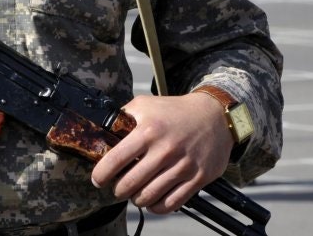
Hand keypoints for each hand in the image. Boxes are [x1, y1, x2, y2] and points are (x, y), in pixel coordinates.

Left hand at [91, 92, 233, 213]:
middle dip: (119, 190)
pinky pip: (173, 202)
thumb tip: (103, 131)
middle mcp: (165, 150)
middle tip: (117, 189)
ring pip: (151, 195)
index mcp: (148, 131)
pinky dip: (158, 207)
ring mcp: (183, 166)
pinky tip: (152, 202)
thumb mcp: (144, 104)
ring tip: (133, 195)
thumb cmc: (175, 111)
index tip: (97, 180)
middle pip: (132, 182)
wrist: (214, 116)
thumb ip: (123, 117)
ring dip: (137, 200)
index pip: (116, 159)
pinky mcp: (198, 178)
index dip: (102, 174)